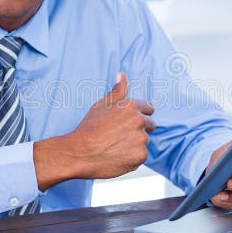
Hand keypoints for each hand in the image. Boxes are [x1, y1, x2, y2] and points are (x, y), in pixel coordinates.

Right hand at [34, 72, 154, 188]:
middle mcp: (139, 121)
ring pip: (144, 141)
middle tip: (120, 135)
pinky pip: (140, 156)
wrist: (81, 152)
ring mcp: (141, 139)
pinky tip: (117, 155)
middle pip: (150, 125)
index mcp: (131, 106)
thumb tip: (122, 75)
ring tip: (115, 146)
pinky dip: (132, 157)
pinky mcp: (140, 156)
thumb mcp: (101, 105)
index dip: (139, 115)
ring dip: (135, 144)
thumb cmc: (89, 128)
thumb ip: (117, 91)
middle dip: (139, 129)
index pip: (149, 108)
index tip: (129, 122)